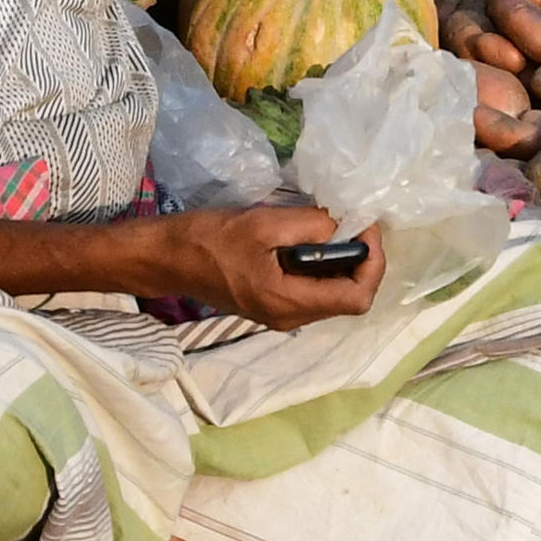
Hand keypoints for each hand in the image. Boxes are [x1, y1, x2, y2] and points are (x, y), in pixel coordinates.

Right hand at [167, 204, 380, 331]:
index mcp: (288, 302)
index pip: (356, 298)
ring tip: (336, 227)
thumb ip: (311, 226)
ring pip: (332, 295)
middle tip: (355, 223)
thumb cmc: (209, 239)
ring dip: (343, 263)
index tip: (366, 227)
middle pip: (348, 298)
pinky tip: (313, 240)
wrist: (166, 258)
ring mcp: (280, 315)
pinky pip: (312, 291)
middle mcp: (290, 317)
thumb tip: (345, 225)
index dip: (373, 263)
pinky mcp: (271, 305)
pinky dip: (323, 267)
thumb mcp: (263, 223)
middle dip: (361, 260)